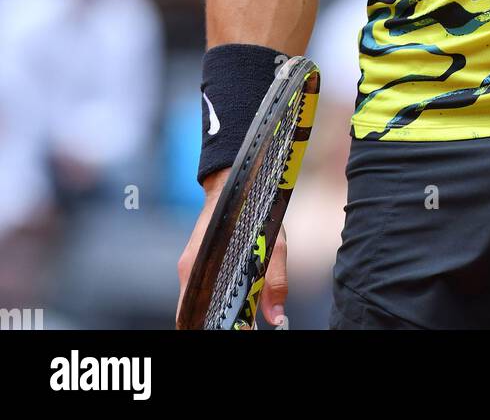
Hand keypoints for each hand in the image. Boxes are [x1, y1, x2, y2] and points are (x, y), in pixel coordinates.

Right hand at [176, 169, 289, 327]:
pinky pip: (200, 291)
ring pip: (197, 303)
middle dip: (215, 324)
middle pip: (195, 312)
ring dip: (214, 314)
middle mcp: (191, 270)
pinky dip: (212, 302)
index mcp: (201, 267)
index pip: (195, 315)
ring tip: (239, 320)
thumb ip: (275, 280)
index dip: (214, 328)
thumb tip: (276, 317)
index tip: (237, 332)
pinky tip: (230, 306)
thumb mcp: (272, 244)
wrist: (234, 179)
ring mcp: (191, 267)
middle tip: (241, 328)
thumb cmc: (252, 209)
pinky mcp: (196, 263)